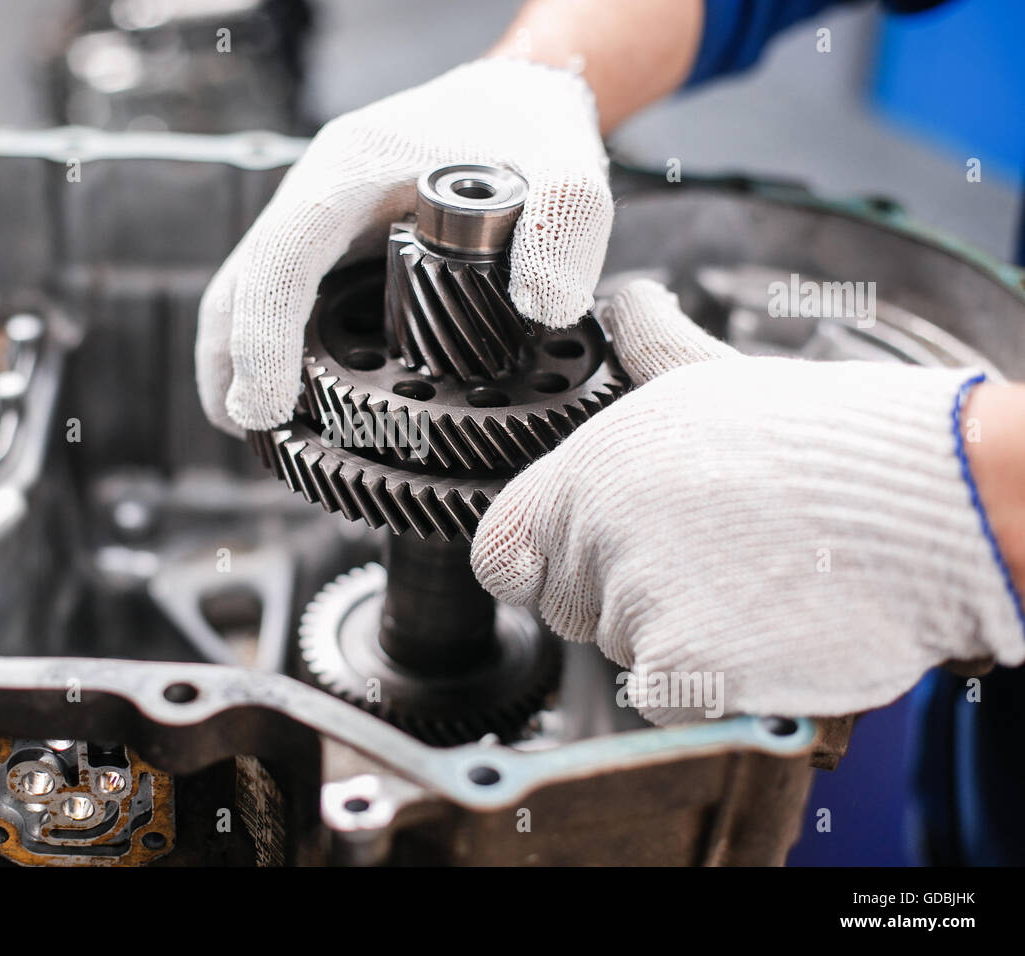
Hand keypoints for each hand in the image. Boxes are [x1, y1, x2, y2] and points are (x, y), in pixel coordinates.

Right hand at [196, 58, 612, 433]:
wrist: (515, 98)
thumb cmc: (529, 129)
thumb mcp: (568, 166)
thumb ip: (567, 224)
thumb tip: (541, 307)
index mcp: (352, 170)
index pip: (284, 255)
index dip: (263, 333)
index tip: (264, 405)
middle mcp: (317, 191)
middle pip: (243, 277)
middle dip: (230, 356)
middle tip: (248, 429)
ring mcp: (317, 217)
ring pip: (249, 288)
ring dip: (238, 355)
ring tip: (258, 427)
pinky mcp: (330, 242)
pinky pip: (280, 292)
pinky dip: (270, 342)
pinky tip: (292, 394)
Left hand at [471, 279, 1024, 722]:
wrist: (915, 497)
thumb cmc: (821, 441)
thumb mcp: (712, 378)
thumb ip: (651, 349)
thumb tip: (631, 303)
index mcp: (582, 472)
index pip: (498, 554)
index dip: (537, 566)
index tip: (585, 563)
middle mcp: (592, 535)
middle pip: (571, 610)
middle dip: (626, 599)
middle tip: (707, 561)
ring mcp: (633, 603)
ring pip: (625, 656)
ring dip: (679, 639)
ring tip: (749, 584)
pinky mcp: (682, 667)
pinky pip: (668, 701)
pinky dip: (709, 686)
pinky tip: (759, 632)